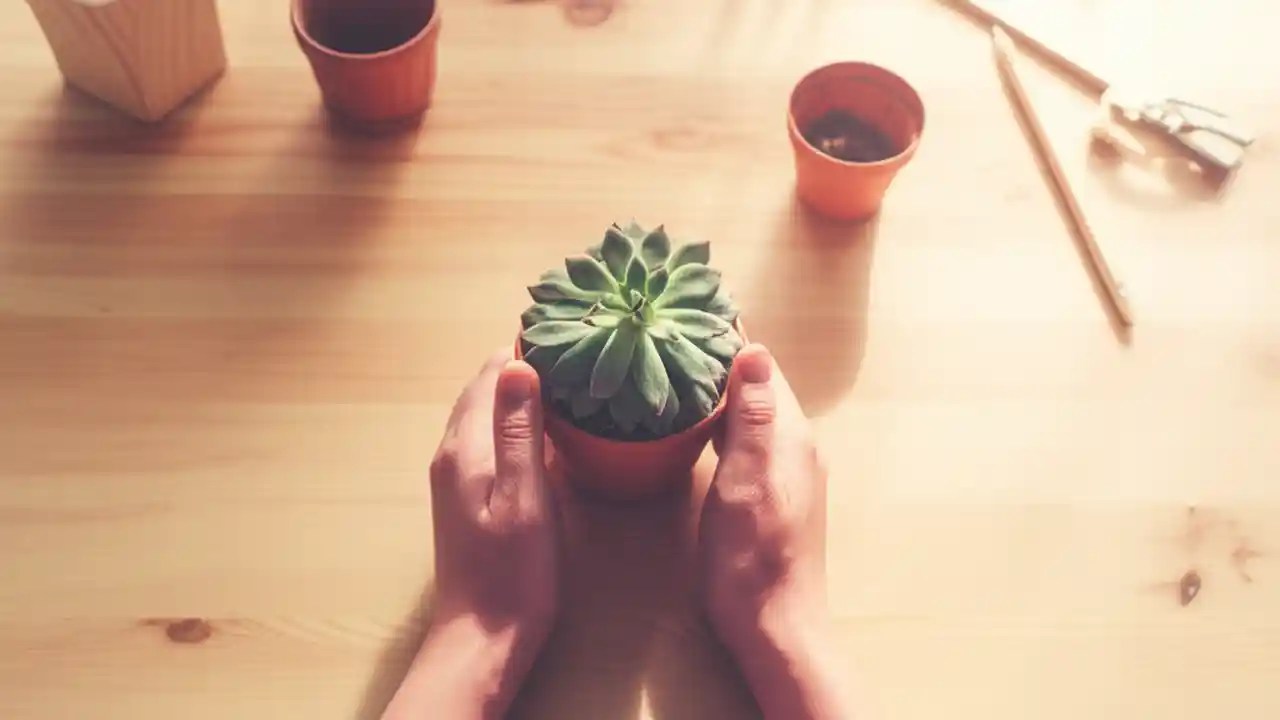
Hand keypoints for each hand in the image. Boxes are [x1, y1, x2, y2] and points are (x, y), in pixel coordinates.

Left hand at [383, 353, 556, 719]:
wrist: (483, 634)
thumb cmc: (513, 570)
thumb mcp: (524, 495)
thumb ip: (519, 430)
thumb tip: (518, 364)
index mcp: (464, 447)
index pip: (488, 374)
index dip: (523, 348)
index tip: (564, 328)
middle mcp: (450, 453)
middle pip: (481, 389)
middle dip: (518, 363)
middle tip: (569, 345)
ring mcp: (452, 475)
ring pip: (482, 413)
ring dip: (515, 391)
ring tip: (561, 375)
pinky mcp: (462, 495)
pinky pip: (486, 438)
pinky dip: (511, 420)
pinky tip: (542, 426)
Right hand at [701, 344, 826, 645]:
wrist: (775, 625)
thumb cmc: (752, 558)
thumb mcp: (747, 480)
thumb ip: (754, 416)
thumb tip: (753, 349)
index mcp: (792, 436)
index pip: (763, 367)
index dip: (731, 336)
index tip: (694, 305)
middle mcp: (797, 446)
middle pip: (760, 386)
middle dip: (722, 356)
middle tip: (674, 329)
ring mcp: (788, 471)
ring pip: (754, 411)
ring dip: (722, 387)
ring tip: (679, 364)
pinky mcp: (774, 492)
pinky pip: (750, 437)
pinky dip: (724, 418)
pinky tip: (697, 422)